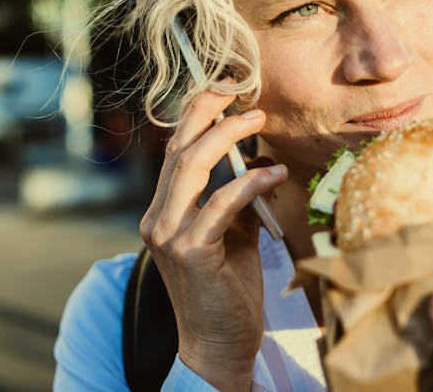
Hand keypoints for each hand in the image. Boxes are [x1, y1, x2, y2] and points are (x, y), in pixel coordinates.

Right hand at [139, 87, 287, 390]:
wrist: (218, 344)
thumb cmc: (227, 288)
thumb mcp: (233, 233)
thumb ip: (237, 199)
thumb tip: (259, 163)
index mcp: (163, 210)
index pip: (175, 150)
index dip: (196, 113)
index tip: (225, 88)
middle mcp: (157, 217)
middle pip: (178, 148)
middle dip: (207, 110)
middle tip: (238, 88)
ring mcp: (169, 233)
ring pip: (191, 166)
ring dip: (227, 136)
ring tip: (258, 120)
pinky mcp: (190, 251)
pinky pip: (222, 204)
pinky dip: (250, 183)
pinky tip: (275, 175)